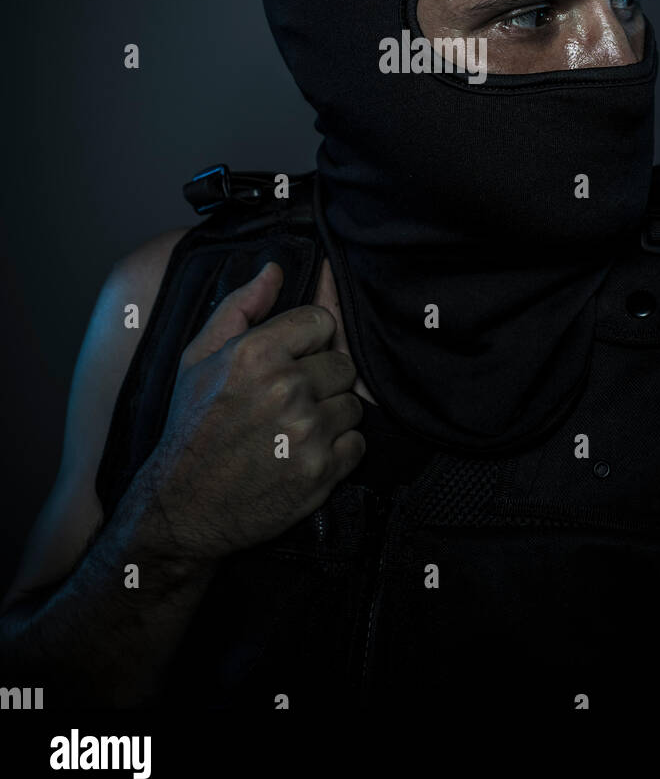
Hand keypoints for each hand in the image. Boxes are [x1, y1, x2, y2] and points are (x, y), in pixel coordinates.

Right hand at [133, 262, 364, 560]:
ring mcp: (307, 432)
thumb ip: (239, 306)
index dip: (310, 340)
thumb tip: (275, 270)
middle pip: (344, 364)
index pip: (323, 321)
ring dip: (331, 416)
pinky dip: (338, 451)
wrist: (184, 508)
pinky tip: (304, 454)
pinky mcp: (322, 472)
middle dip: (322, 379)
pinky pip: (357, 444)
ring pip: (353, 405)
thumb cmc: (191, 428)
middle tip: (290, 399)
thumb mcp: (199, 358)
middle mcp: (286, 389)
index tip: (293, 358)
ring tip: (293, 429)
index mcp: (256, 353)